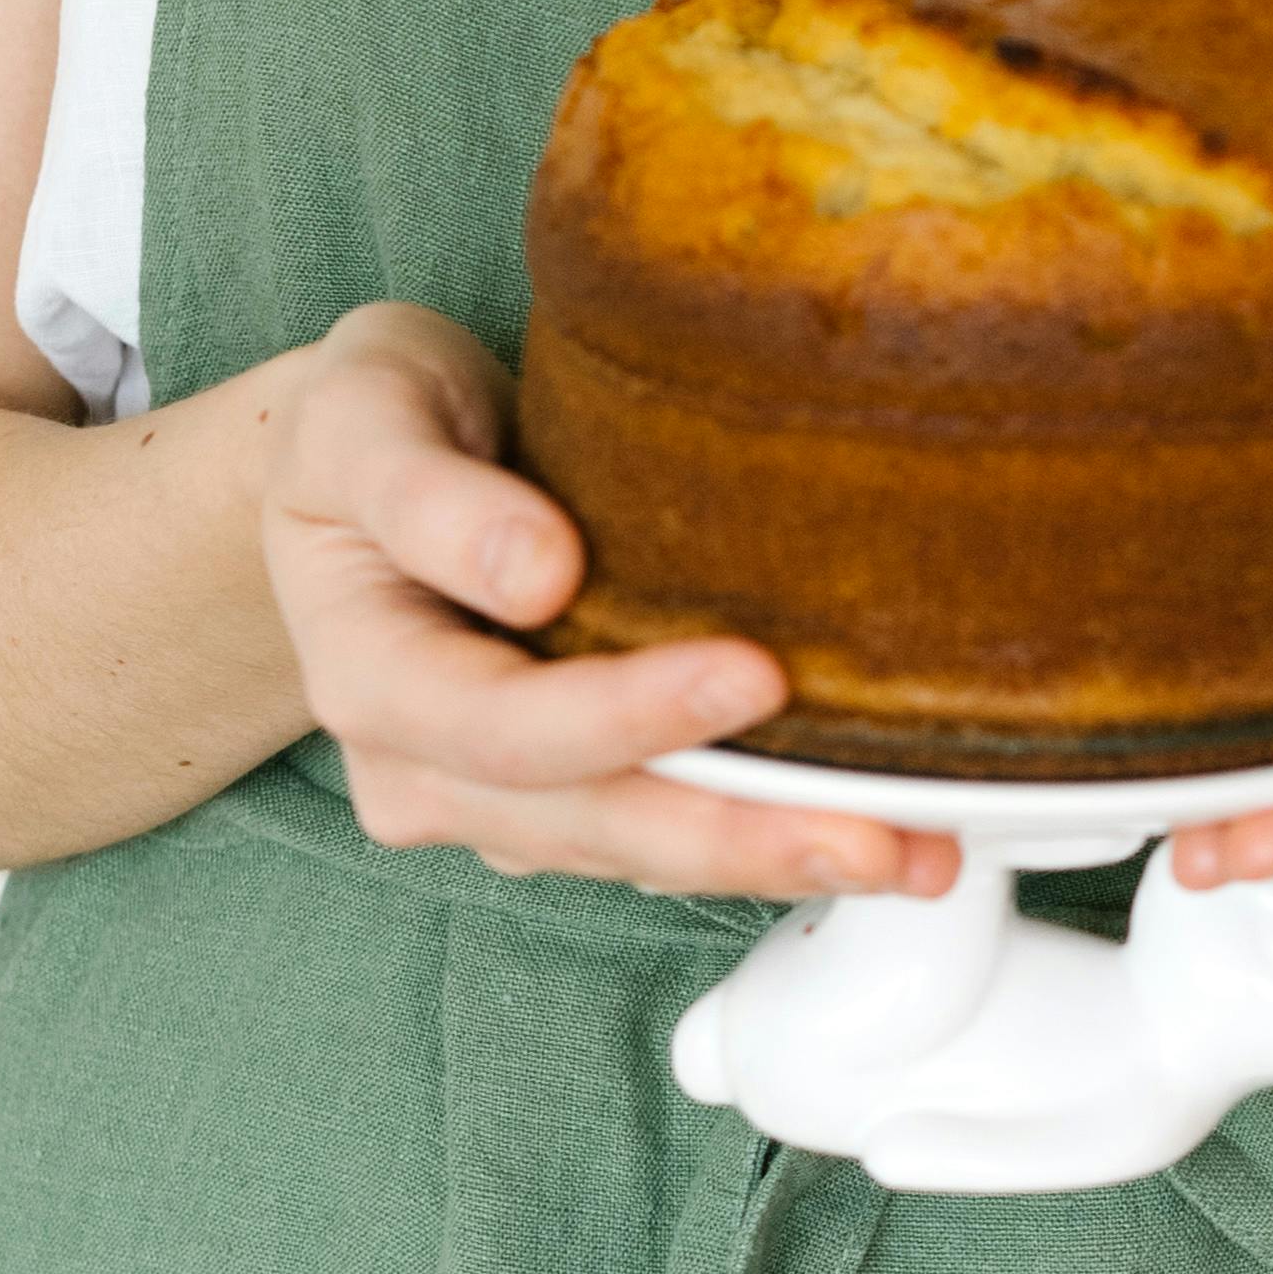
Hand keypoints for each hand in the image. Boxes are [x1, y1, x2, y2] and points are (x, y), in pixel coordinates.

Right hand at [257, 300, 960, 904]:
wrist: (359, 466)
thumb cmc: (366, 428)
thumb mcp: (364, 417)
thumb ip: (432, 495)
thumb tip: (539, 572)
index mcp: (370, 677)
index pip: (505, 723)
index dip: (631, 716)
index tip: (756, 675)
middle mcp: (424, 770)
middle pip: (591, 823)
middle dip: (741, 834)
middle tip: (880, 830)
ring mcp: (491, 802)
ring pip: (638, 853)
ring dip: (773, 856)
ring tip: (913, 848)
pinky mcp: (559, 801)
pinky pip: (661, 837)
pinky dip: (758, 835)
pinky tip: (865, 829)